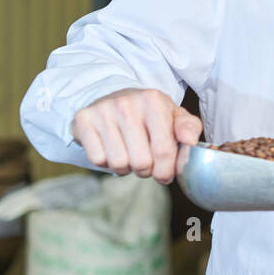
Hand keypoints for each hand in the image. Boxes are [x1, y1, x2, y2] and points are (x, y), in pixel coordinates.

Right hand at [71, 88, 201, 183]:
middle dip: (147, 171)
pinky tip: (112, 150)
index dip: (166, 171)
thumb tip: (190, 142)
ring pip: (118, 164)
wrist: (116, 99)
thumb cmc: (152, 115)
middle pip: (141, 162)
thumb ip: (189, 128)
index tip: (165, 174)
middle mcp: (126, 103)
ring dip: (126, 168)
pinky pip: (97, 160)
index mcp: (154, 100)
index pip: (164, 150)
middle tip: (146, 163)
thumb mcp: (175, 117)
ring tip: (129, 155)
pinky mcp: (83, 120)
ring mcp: (102, 110)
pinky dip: (106, 162)